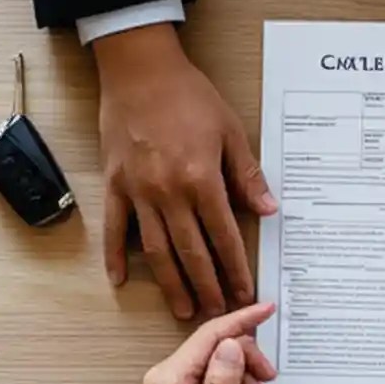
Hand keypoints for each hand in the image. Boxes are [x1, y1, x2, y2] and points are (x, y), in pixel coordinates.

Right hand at [95, 24, 277, 319]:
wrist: (140, 70)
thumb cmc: (189, 96)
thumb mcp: (230, 130)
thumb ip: (248, 175)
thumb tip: (269, 211)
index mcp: (201, 179)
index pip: (223, 236)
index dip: (235, 269)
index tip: (244, 293)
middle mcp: (169, 192)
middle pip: (191, 252)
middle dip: (206, 287)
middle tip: (216, 314)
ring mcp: (138, 191)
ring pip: (156, 250)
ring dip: (170, 284)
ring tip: (182, 310)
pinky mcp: (115, 185)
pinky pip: (115, 228)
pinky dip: (115, 256)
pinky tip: (120, 280)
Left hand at [115, 302, 278, 383]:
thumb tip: (232, 347)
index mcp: (169, 379)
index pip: (210, 335)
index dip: (242, 320)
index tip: (266, 309)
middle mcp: (165, 378)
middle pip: (215, 350)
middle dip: (247, 361)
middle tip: (270, 381)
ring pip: (215, 368)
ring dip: (243, 380)